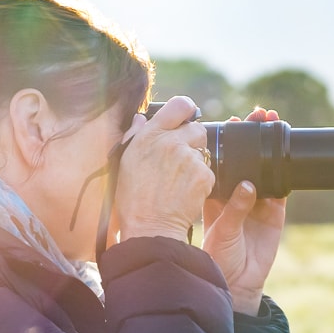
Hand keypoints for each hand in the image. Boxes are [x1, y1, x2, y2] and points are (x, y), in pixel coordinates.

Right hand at [115, 96, 213, 242]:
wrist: (150, 227)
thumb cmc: (132, 199)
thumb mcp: (126, 162)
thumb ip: (136, 135)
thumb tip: (142, 118)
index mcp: (150, 135)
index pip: (179, 105)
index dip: (186, 110)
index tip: (186, 118)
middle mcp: (170, 142)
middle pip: (197, 128)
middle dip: (193, 141)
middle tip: (181, 160)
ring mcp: (189, 158)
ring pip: (204, 152)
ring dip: (196, 163)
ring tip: (179, 181)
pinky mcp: (203, 175)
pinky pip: (208, 172)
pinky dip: (201, 182)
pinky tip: (186, 193)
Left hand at [202, 107, 286, 314]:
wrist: (237, 282)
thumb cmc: (218, 256)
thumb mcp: (221, 230)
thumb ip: (233, 209)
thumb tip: (248, 187)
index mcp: (215, 192)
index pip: (222, 159)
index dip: (228, 139)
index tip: (233, 120)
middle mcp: (237, 192)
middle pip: (247, 158)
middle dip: (253, 135)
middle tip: (259, 113)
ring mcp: (258, 200)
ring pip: (266, 167)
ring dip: (270, 147)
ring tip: (273, 122)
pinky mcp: (276, 212)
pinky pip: (282, 189)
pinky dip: (285, 174)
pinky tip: (286, 158)